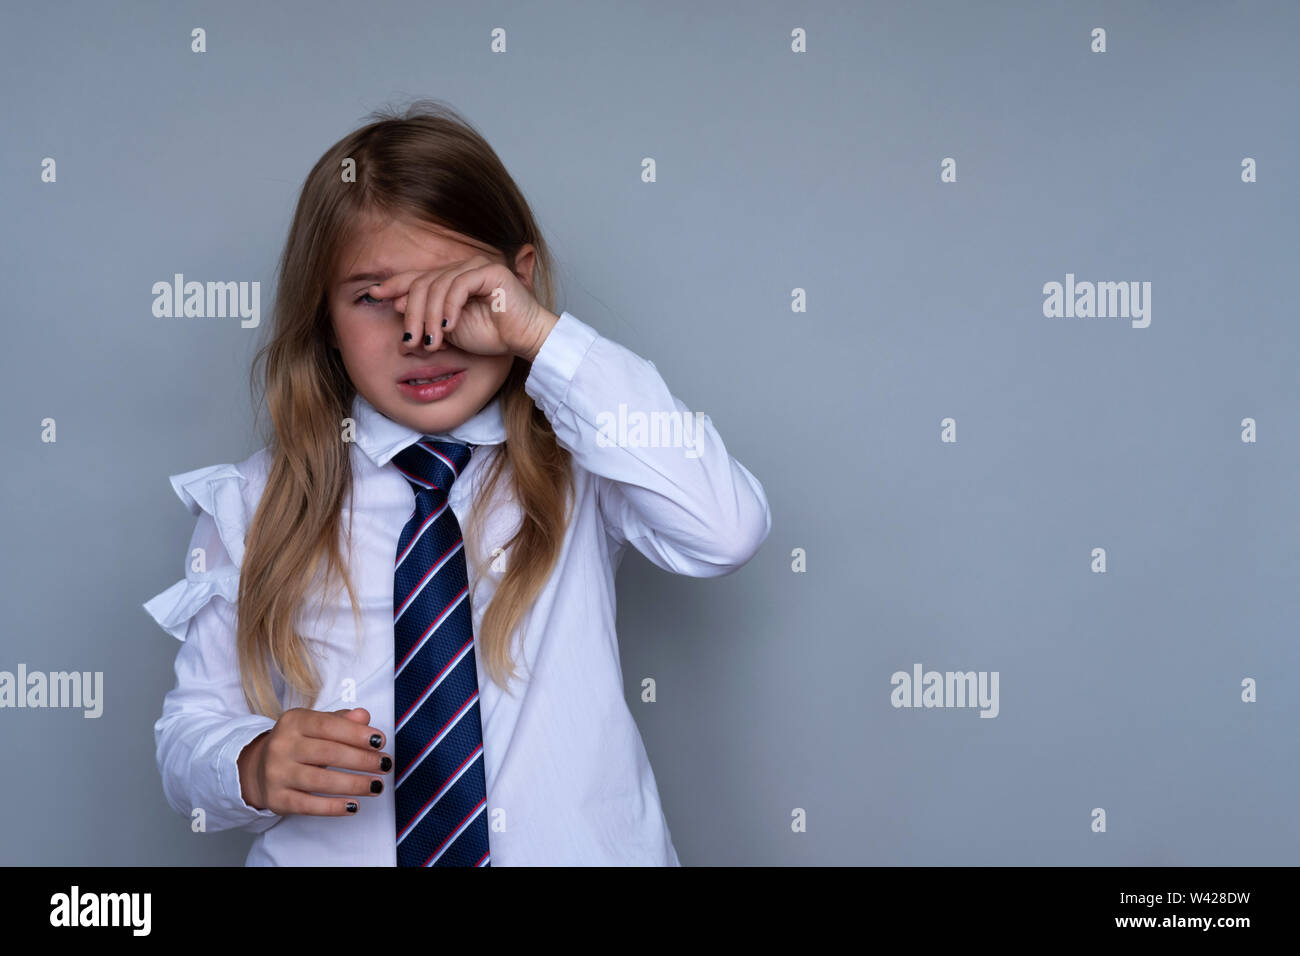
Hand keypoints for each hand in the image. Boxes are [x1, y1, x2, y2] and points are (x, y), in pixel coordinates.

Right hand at [237, 707, 390, 815]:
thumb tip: (364, 717)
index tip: (380, 741)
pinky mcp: (277, 799)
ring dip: (354, 784)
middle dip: (362, 760)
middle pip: (329, 753)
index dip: (357, 734)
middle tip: (385, 765)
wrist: (259, 768)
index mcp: (293, 721)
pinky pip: (309, 805)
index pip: (329, 725)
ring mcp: (277, 773)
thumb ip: (341, 720)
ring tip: (376, 786)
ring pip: (321, 781)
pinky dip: (333, 807)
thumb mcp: (316, 725)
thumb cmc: (299, 743)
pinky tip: (354, 806)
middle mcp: (281, 746)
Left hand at [367, 255, 556, 359]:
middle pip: (423, 282)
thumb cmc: (492, 335)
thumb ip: (426, 318)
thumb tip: (399, 305)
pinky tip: (448, 328)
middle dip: (413, 314)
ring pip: (438, 285)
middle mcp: (462, 267)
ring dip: (430, 317)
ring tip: (431, 341)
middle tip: (410, 340)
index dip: (394, 284)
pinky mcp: (491, 272)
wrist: (524, 339)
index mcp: (451, 278)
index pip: (417, 277)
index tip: (373, 294)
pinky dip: (450, 308)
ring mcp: (477, 266)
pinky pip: (460, 286)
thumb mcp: (448, 330)